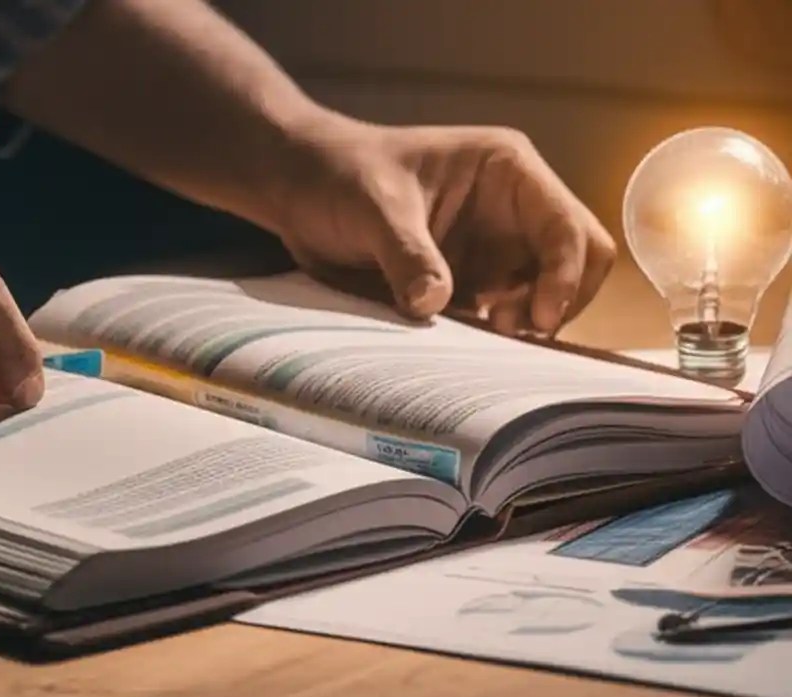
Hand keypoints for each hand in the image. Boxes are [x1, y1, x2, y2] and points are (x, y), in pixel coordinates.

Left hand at [266, 114, 616, 334]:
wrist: (298, 188)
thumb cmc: (340, 174)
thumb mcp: (373, 208)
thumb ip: (407, 255)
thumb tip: (432, 304)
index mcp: (507, 170)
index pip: (570, 227)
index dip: (565, 277)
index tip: (535, 319)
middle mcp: (512, 209)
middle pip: (577, 263)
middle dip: (557, 303)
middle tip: (508, 332)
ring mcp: (492, 247)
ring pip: (543, 295)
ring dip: (526, 324)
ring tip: (482, 336)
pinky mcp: (468, 280)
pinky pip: (501, 315)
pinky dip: (494, 337)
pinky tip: (465, 345)